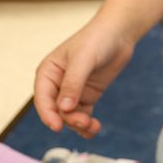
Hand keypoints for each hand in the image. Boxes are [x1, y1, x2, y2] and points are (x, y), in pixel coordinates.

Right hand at [33, 18, 135, 137]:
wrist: (119, 33)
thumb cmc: (97, 39)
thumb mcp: (84, 59)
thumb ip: (73, 83)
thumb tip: (64, 109)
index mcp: (48, 73)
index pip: (43, 99)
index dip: (48, 115)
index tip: (57, 127)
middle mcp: (57, 84)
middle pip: (57, 110)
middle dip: (69, 119)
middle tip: (84, 122)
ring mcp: (72, 92)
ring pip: (70, 115)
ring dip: (79, 124)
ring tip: (92, 127)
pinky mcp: (87, 95)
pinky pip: (83, 114)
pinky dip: (87, 124)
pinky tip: (93, 130)